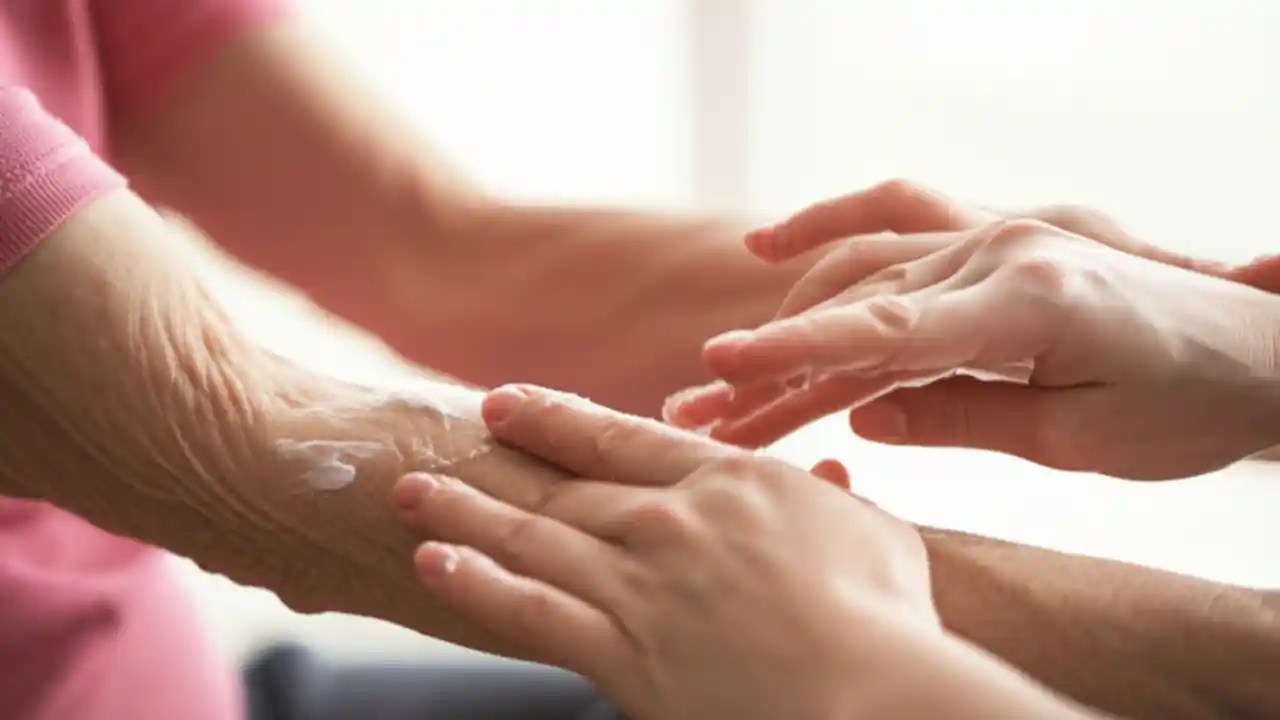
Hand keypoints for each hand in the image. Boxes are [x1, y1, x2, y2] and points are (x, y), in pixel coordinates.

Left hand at [393, 385, 948, 719]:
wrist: (874, 697)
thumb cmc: (890, 620)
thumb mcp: (873, 536)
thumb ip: (834, 502)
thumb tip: (828, 479)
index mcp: (726, 483)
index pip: (619, 436)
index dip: (554, 416)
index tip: (507, 402)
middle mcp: (667, 522)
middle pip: (562, 484)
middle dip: (497, 462)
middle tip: (447, 446)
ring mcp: (637, 586)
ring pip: (531, 537)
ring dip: (464, 513)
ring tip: (412, 494)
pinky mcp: (621, 653)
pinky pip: (531, 612)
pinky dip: (477, 584)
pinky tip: (433, 564)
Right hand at [665, 180, 1234, 449]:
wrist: (1259, 350)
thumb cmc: (1189, 404)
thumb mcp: (1079, 438)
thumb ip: (963, 416)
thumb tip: (866, 417)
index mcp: (1029, 299)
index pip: (885, 327)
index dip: (796, 352)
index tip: (721, 369)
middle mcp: (1001, 250)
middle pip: (856, 311)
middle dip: (773, 369)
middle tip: (699, 417)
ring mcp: (994, 237)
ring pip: (862, 276)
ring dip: (790, 328)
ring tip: (723, 381)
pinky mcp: (991, 243)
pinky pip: (894, 229)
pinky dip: (830, 238)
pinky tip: (771, 248)